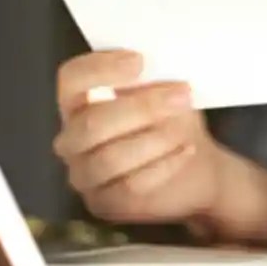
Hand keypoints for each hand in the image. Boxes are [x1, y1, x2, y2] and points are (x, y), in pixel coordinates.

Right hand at [53, 50, 223, 223]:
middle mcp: (72, 139)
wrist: (195, 166)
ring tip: (185, 130)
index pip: (71, 79)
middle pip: (92, 122)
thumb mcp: (165, 92)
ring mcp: (84, 175)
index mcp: (78, 103)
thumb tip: (155, 69)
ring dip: (155, 139)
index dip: (101, 68)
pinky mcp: (104, 203)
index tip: (139, 62)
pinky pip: (130, 186)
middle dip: (141, 107)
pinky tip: (185, 151)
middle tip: (180, 96)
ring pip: (111, 158)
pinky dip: (163, 165)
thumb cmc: (172, 122)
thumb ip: (151, 79)